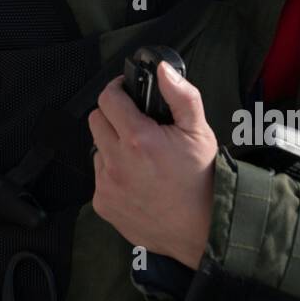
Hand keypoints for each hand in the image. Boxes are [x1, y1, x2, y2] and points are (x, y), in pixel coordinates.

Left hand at [89, 62, 218, 268]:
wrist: (202, 230)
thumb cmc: (202, 180)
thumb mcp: (199, 131)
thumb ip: (180, 95)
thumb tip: (163, 70)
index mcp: (139, 139)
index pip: (108, 99)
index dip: (117, 90)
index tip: (126, 92)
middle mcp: (117, 162)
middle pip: (96, 120)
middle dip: (113, 116)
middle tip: (135, 124)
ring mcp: (107, 185)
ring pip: (97, 149)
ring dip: (113, 146)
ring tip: (139, 156)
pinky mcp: (103, 204)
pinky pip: (99, 177)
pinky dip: (113, 173)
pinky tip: (136, 179)